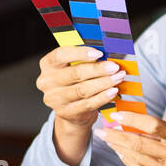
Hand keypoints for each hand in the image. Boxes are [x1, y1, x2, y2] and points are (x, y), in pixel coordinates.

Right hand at [35, 46, 125, 162]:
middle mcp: (47, 81)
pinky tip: (113, 91)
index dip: (81, 53)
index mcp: (48, 64)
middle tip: (114, 67)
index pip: (61, 55)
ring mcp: (55, 99)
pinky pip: (88, 104)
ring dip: (104, 83)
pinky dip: (103, 97)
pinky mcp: (66, 112)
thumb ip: (83, 59)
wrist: (71, 111)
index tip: (99, 53)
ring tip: (118, 77)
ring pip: (83, 90)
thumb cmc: (74, 83)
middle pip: (75, 73)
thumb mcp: (72, 67)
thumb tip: (106, 53)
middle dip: (98, 69)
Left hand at [97, 111, 165, 165]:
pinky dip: (130, 162)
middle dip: (116, 136)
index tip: (116, 115)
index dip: (132, 119)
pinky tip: (122, 155)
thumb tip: (139, 123)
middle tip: (102, 130)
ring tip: (109, 140)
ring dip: (119, 148)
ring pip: (137, 158)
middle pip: (139, 143)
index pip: (153, 124)